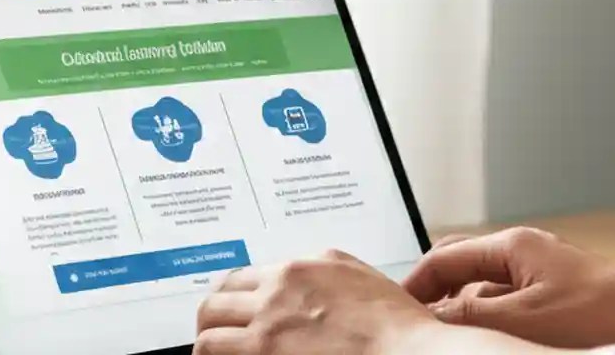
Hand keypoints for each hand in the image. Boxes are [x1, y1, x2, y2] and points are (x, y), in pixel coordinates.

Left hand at [195, 250, 435, 354]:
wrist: (405, 351)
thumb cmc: (396, 325)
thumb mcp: (358, 278)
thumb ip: (323, 274)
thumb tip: (302, 281)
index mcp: (303, 268)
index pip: (244, 277)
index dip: (234, 298)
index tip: (234, 312)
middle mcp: (279, 288)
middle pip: (218, 299)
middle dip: (213, 318)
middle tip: (217, 333)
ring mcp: (268, 324)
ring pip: (209, 329)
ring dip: (210, 340)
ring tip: (216, 353)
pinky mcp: (263, 353)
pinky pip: (216, 353)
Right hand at [404, 227, 614, 347]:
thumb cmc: (602, 313)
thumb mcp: (523, 318)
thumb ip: (470, 314)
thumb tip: (430, 316)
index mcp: (513, 245)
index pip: (444, 257)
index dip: (415, 284)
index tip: (395, 310)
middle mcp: (524, 250)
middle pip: (460, 265)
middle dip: (436, 293)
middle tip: (417, 322)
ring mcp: (539, 270)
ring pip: (483, 286)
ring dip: (465, 310)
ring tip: (455, 335)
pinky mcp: (553, 292)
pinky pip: (507, 300)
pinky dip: (491, 317)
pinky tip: (493, 339)